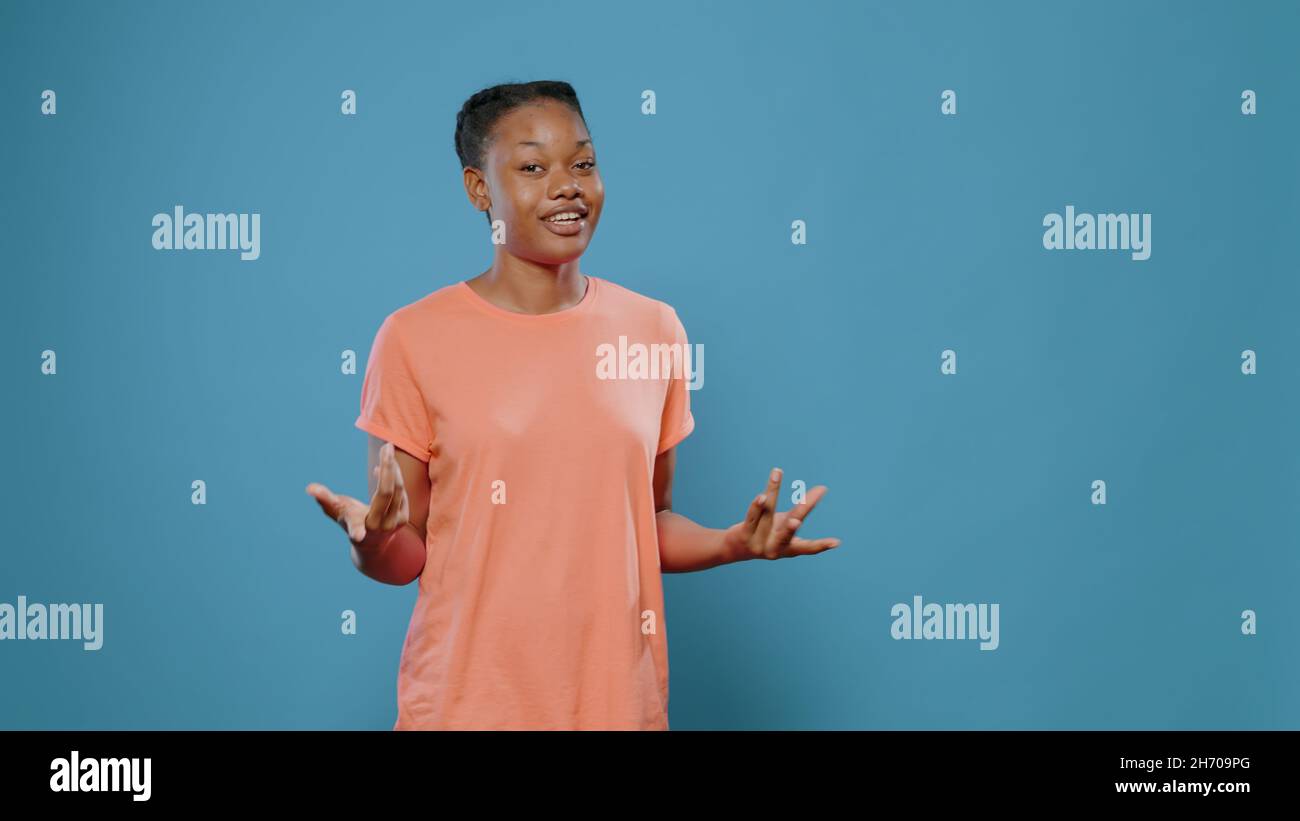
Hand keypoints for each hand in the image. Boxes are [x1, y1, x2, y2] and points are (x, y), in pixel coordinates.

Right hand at [306, 441, 409, 544]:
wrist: (374, 541)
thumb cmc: (350, 521)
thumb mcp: (337, 511)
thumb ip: (325, 500)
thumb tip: (310, 488)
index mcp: (359, 528)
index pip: (356, 528)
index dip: (355, 531)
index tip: (357, 536)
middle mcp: (380, 528)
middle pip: (387, 493)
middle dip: (387, 467)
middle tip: (386, 445)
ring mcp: (396, 523)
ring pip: (398, 489)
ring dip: (393, 468)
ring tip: (386, 450)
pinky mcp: (405, 517)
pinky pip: (402, 491)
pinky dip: (395, 476)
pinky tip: (386, 466)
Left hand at [724, 467, 840, 560]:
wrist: (736, 548)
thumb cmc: (767, 532)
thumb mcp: (784, 523)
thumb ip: (800, 510)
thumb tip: (823, 489)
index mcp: (788, 548)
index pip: (808, 547)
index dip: (822, 545)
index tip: (837, 542)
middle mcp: (774, 548)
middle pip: (787, 531)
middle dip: (791, 526)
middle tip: (796, 521)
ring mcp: (758, 543)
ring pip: (767, 514)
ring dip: (772, 492)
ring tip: (777, 474)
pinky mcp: (744, 535)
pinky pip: (751, 517)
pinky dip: (757, 506)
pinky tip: (762, 495)